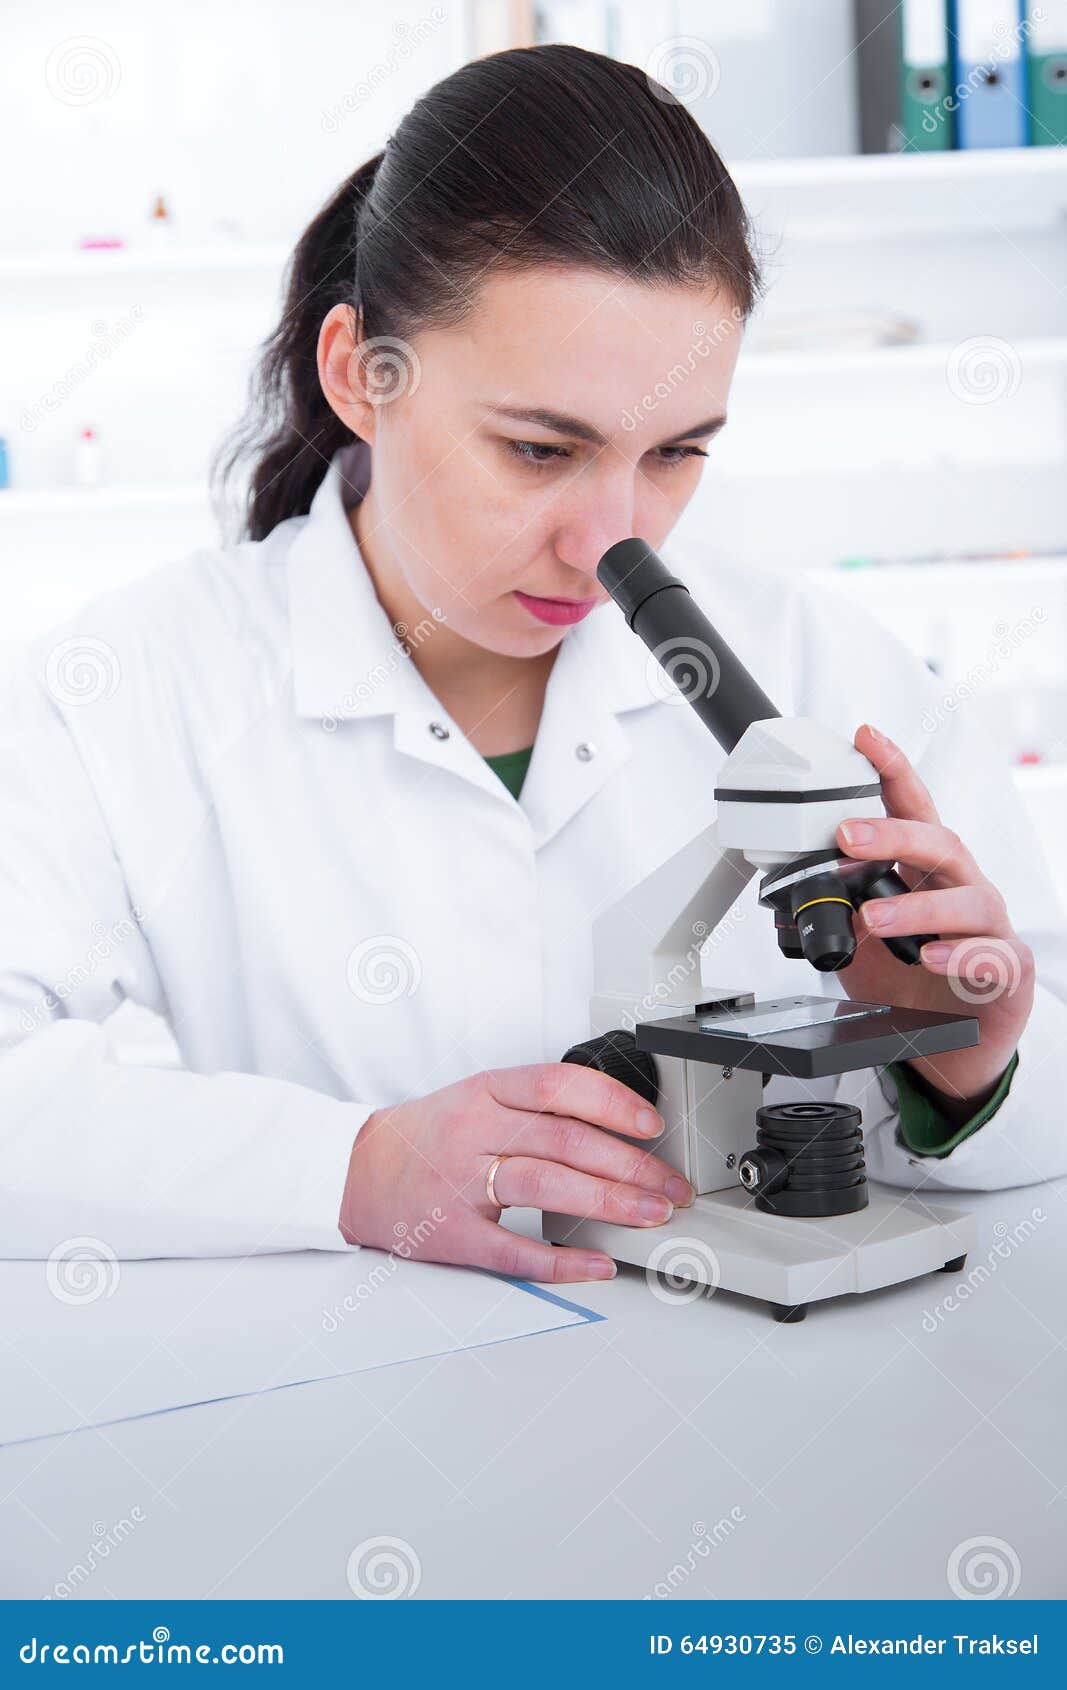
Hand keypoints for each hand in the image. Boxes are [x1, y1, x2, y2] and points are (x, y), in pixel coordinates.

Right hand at [338, 1063, 694, 1282]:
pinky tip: (598, 1265)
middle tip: (672, 1185)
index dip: (614, 1102)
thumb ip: (535, 1110)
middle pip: (566, 1140)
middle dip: (632, 1164)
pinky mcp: (451, 1235)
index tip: (653, 1125)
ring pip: (547, 1185)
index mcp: (485, 1093)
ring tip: (651, 1215)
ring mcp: (460, 1184)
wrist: (352, 1172)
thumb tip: (614, 1131)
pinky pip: (513, 1250)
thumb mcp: (475, 1101)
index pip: (559, 1085)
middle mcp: (474, 1132)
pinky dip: (562, 1261)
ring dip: (610, 1202)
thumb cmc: (425, 1139)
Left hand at [833, 724, 1033, 1121]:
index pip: (913, 809)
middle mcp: (962, 890)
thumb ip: (837, 908)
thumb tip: (788, 888)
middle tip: (847, 836)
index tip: (864, 738)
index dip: (891, 771)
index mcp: (926, 872)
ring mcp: (990, 930)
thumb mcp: (859, 941)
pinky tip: (932, 958)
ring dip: (917, 906)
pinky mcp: (1008, 974)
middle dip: (894, 834)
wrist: (946, 1050)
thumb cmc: (907, 982)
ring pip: (969, 901)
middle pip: (941, 845)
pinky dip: (962, 955)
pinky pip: (995, 957)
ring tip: (874, 918)